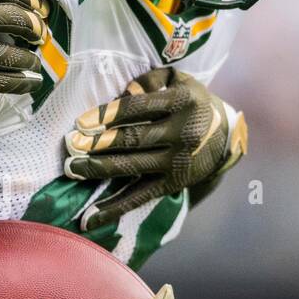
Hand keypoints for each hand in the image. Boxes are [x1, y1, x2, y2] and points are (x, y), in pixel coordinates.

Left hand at [63, 66, 246, 229]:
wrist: (227, 137)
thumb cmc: (192, 103)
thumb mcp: (179, 81)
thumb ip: (151, 79)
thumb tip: (124, 91)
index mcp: (181, 102)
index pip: (138, 108)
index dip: (107, 115)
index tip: (80, 122)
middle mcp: (182, 133)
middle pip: (133, 139)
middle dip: (98, 144)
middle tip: (71, 146)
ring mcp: (177, 162)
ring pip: (132, 167)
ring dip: (99, 169)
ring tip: (72, 169)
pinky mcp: (172, 185)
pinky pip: (139, 197)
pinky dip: (113, 209)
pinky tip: (90, 218)